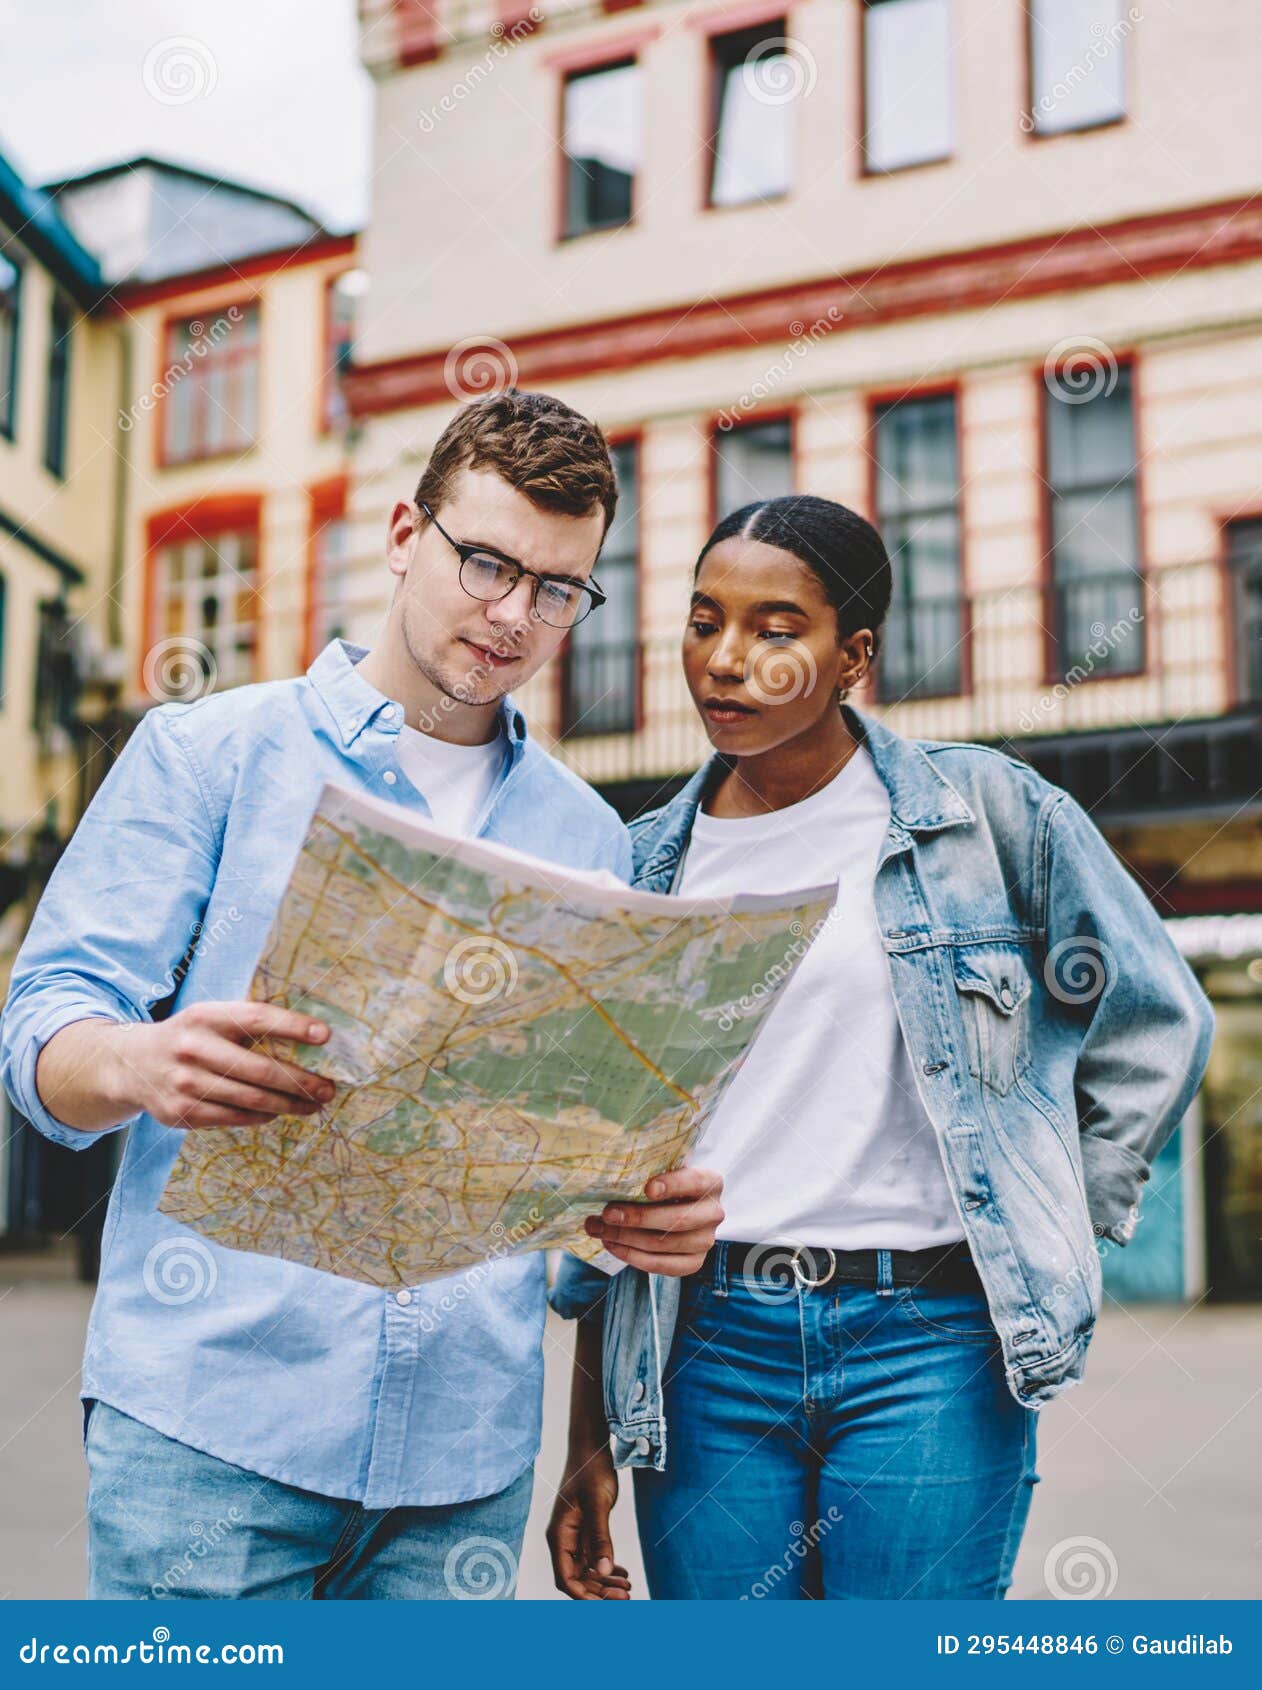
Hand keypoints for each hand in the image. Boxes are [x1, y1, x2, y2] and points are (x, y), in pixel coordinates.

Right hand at [111, 1000, 335, 1128]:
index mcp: (206, 1017)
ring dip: (289, 1104)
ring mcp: (185, 1084)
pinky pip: (234, 1118)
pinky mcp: (182, 1113)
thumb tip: (311, 1037)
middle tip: (329, 1088)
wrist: (132, 1064)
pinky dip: (262, 1116)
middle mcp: (193, 1049)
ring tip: (313, 1104)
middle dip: (301, 1082)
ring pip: (251, 1099)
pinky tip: (277, 1112)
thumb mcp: (211, 1018)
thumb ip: (250, 1023)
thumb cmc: (190, 1037)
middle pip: (260, 1070)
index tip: (324, 1035)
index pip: (257, 1019)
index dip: (292, 1026)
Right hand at [547, 1444, 630, 1599]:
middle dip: (600, 1592)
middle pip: (578, 1579)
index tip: (608, 1603)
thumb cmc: (591, 1471)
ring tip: (628, 1588)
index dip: (584, 1596)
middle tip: (626, 1597)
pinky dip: (607, 1568)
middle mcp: (564, 1539)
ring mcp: (574, 1536)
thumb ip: (600, 1538)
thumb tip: (603, 1570)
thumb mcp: (598, 1504)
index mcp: (559, 1536)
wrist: (592, 1448)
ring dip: (605, 1582)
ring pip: (587, 1571)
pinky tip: (624, 1574)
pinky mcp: (585, 1530)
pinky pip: (593, 1558)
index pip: (566, 1579)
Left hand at [584, 1165, 723, 1274]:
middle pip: (675, 1220)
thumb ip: (648, 1171)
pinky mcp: (693, 1263)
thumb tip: (611, 1177)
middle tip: (607, 1213)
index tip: (648, 1189)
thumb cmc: (664, 1183)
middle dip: (637, 1218)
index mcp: (711, 1183)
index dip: (672, 1185)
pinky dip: (631, 1256)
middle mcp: (713, 1213)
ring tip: (599, 1228)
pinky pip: (660, 1265)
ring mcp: (706, 1241)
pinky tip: (612, 1244)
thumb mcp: (663, 1170)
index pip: (694, 1182)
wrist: (676, 1206)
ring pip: (662, 1244)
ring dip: (626, 1238)